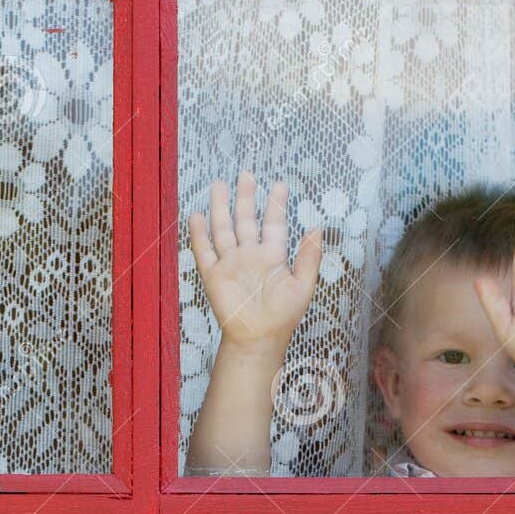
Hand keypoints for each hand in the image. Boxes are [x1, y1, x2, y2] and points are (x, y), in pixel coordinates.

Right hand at [186, 171, 322, 353]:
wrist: (258, 339)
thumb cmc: (283, 317)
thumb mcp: (303, 285)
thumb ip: (310, 257)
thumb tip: (317, 227)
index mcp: (273, 256)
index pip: (274, 224)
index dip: (276, 204)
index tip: (280, 185)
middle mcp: (250, 255)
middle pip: (246, 219)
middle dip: (246, 197)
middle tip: (246, 175)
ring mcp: (231, 263)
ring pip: (223, 229)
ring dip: (220, 207)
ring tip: (218, 185)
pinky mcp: (214, 275)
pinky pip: (204, 251)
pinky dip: (199, 234)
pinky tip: (197, 215)